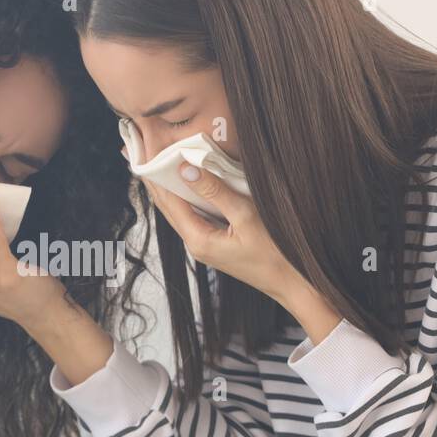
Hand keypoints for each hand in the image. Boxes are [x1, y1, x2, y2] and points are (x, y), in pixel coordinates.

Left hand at [145, 163, 341, 341]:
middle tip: (141, 153)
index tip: (145, 152)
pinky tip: (188, 182)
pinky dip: (188, 196)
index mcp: (198, 239)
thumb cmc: (276, 253)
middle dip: (156, 181)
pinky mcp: (216, 242)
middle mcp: (196, 243)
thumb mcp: (246, 217)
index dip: (155, 176)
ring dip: (170, 187)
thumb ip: (216, 192)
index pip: (168, 201)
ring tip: (158, 163)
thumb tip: (186, 168)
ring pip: (181, 211)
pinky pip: (195, 215)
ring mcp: (205, 244)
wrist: (294, 284)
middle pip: (169, 207)